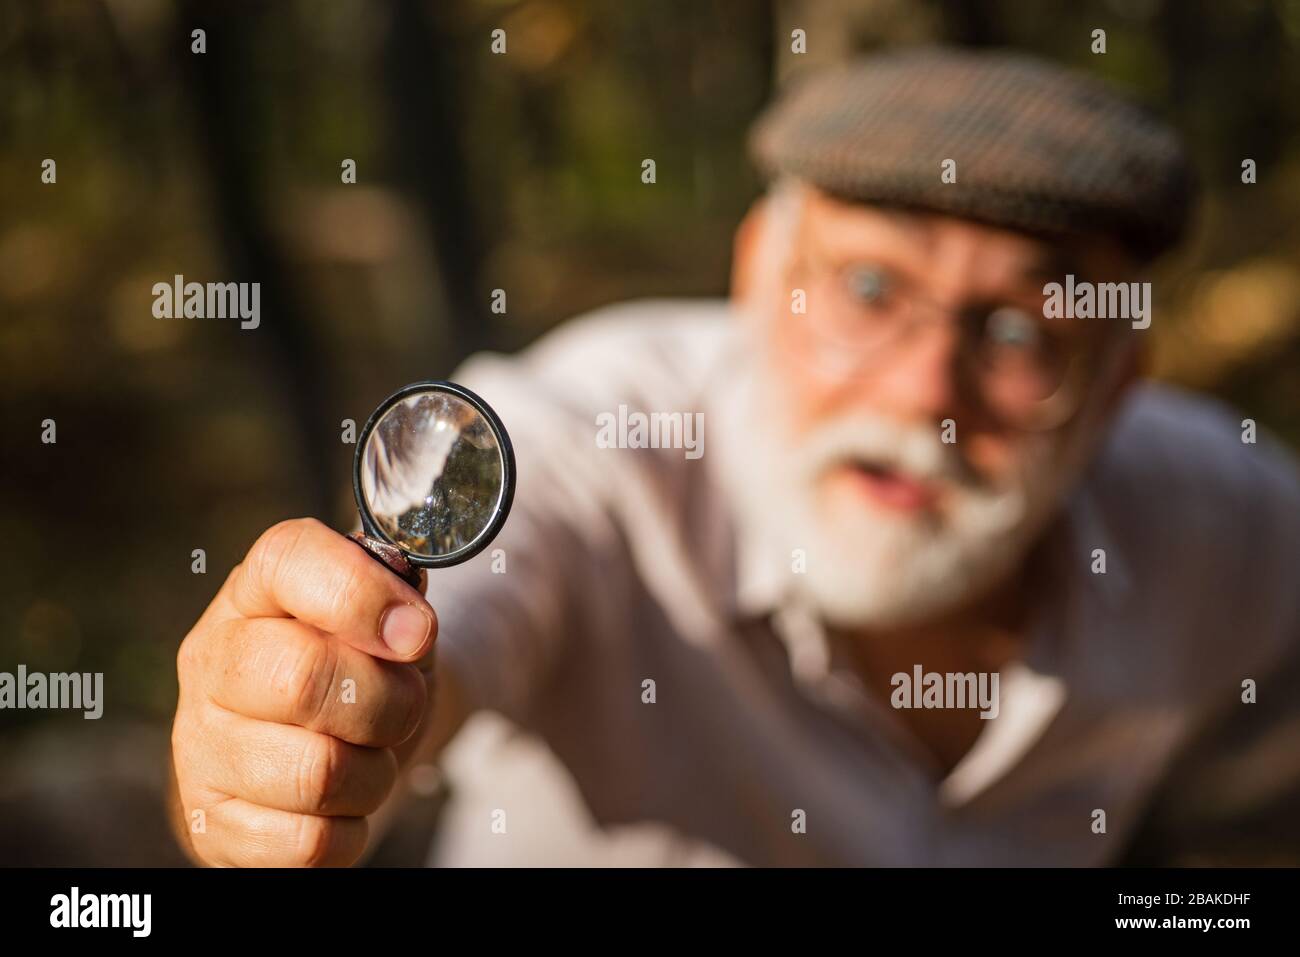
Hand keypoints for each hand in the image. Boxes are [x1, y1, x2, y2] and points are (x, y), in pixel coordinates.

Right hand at [170, 518, 436, 865]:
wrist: (331, 749)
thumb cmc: (364, 671)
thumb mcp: (391, 622)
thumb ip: (401, 599)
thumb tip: (408, 619)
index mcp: (256, 590)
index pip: (288, 559)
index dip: (362, 595)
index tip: (417, 631)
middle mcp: (213, 658)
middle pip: (303, 678)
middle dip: (389, 702)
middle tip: (404, 705)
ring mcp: (200, 743)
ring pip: (316, 773)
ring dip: (374, 774)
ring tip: (371, 756)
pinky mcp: (208, 821)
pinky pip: (307, 842)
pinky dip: (350, 830)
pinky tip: (341, 804)